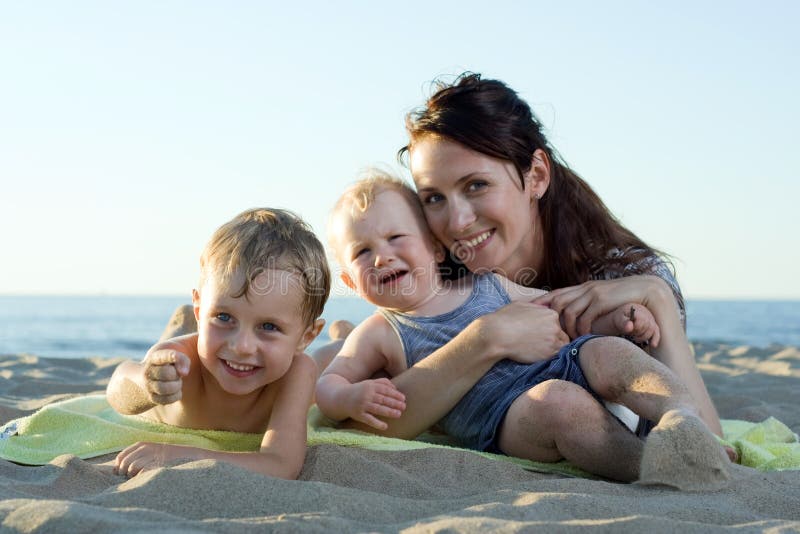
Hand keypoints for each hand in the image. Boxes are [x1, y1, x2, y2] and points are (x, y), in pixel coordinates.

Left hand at [114, 441, 196, 477]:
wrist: (187, 455)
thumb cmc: (164, 457)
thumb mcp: (149, 451)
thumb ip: (134, 456)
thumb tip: (115, 470)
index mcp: (141, 444)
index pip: (121, 456)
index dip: (118, 466)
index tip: (121, 473)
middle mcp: (146, 448)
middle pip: (125, 463)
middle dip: (124, 472)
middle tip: (129, 477)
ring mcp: (153, 456)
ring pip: (132, 469)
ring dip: (133, 476)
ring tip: (139, 477)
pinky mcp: (158, 464)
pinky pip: (142, 473)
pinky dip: (141, 478)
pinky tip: (146, 477)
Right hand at [143, 349, 190, 404]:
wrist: (150, 380)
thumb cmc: (168, 366)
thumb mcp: (174, 358)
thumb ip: (183, 360)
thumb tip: (185, 373)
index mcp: (154, 358)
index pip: (162, 356)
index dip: (170, 355)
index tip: (176, 356)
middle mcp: (148, 372)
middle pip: (165, 373)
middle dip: (175, 374)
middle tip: (177, 374)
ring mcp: (148, 386)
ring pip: (165, 388)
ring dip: (176, 385)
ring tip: (176, 382)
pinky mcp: (152, 398)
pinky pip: (168, 399)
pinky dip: (176, 395)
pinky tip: (175, 391)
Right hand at [345, 378, 405, 429]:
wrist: (340, 398)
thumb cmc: (358, 390)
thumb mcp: (368, 383)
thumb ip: (381, 383)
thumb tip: (395, 387)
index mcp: (370, 386)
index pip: (385, 390)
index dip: (395, 394)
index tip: (403, 398)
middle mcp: (366, 395)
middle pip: (383, 399)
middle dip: (395, 403)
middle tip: (404, 407)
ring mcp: (362, 405)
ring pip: (378, 409)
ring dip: (389, 412)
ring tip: (398, 414)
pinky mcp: (358, 414)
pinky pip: (369, 420)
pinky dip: (377, 423)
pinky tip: (385, 427)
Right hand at [476, 301, 568, 362]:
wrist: (497, 334)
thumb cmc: (505, 318)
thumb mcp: (522, 305)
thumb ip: (537, 307)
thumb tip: (542, 309)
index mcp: (551, 314)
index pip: (558, 323)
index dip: (550, 329)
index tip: (540, 334)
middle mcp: (555, 327)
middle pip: (562, 335)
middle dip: (553, 339)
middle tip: (540, 343)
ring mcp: (553, 341)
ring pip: (561, 347)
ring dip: (552, 349)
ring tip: (538, 350)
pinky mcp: (548, 355)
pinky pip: (555, 357)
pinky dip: (548, 357)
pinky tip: (536, 354)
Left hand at [534, 276, 671, 338]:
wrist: (645, 290)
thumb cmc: (623, 298)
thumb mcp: (602, 298)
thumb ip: (588, 304)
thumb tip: (574, 315)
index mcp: (583, 287)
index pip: (556, 293)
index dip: (542, 302)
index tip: (530, 312)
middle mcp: (584, 288)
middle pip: (557, 301)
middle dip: (549, 317)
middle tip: (547, 333)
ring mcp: (592, 293)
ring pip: (567, 310)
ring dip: (565, 327)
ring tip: (567, 339)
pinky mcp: (601, 301)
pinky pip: (584, 317)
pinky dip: (580, 328)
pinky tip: (581, 337)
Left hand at [613, 303, 660, 346]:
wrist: (625, 317)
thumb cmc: (621, 318)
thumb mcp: (619, 319)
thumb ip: (623, 323)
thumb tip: (630, 326)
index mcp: (637, 311)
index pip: (641, 320)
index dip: (636, 327)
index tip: (629, 330)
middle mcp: (646, 314)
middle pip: (647, 326)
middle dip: (638, 333)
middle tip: (630, 334)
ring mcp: (651, 321)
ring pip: (652, 331)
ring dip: (643, 337)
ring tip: (635, 338)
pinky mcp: (653, 327)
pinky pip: (657, 333)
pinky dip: (655, 339)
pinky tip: (653, 345)